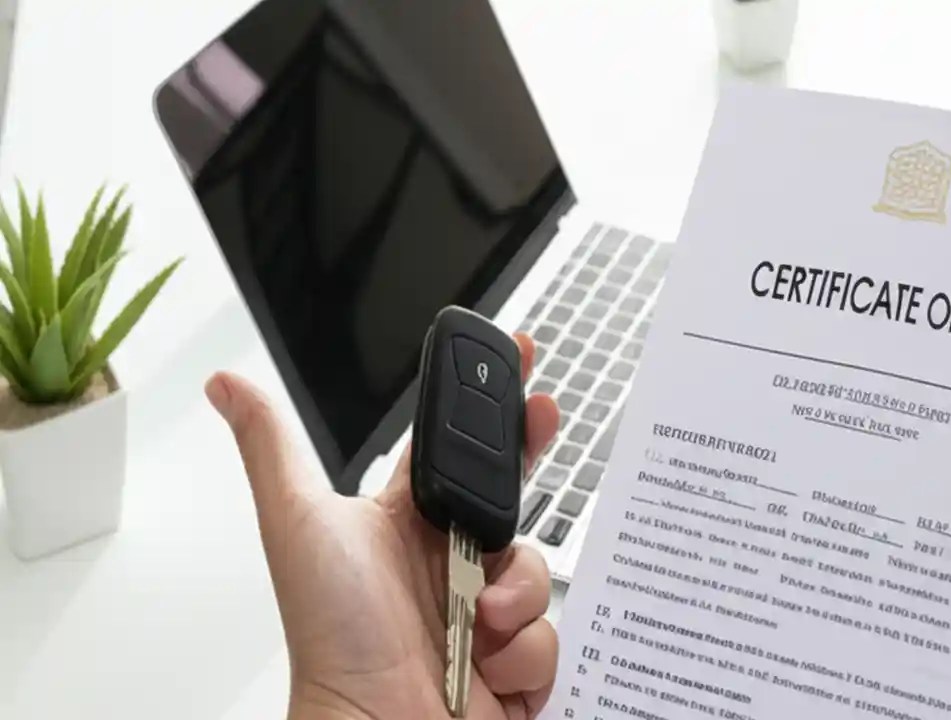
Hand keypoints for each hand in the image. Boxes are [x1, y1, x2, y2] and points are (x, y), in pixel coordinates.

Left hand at [204, 334, 560, 719]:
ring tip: (477, 619)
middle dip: (533, 472)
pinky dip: (524, 650)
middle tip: (534, 438)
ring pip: (538, 571)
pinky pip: (549, 634)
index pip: (460, 449)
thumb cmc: (330, 633)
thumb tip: (227, 386)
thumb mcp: (299, 520)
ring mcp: (485, 612)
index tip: (521, 356)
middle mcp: (451, 562)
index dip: (494, 407)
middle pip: (513, 501)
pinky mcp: (513, 659)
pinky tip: (486, 661)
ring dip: (516, 594)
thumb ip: (274, 445)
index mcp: (408, 522)